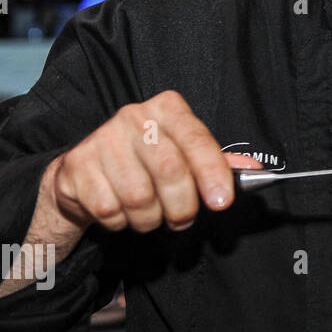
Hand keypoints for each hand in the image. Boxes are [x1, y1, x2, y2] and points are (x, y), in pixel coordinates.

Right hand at [48, 90, 263, 233]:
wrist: (85, 173)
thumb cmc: (146, 163)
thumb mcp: (184, 155)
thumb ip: (218, 162)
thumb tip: (256, 170)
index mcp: (166, 109)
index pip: (197, 140)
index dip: (212, 173)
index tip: (222, 201)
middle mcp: (132, 116)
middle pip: (170, 171)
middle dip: (183, 206)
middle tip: (183, 219)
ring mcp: (100, 140)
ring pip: (139, 197)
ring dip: (151, 219)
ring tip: (150, 215)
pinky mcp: (75, 167)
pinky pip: (110, 210)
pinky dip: (122, 222)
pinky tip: (122, 212)